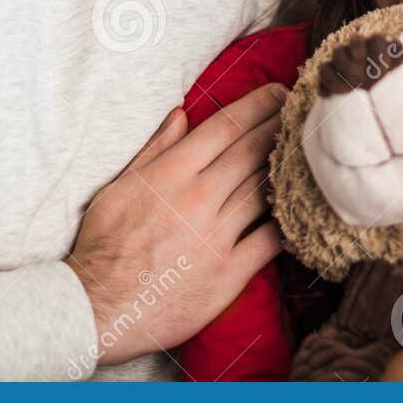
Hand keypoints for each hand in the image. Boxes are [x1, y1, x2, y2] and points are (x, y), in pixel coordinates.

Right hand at [66, 85, 286, 365]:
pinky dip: (286, 221)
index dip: (258, 104)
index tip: (277, 93)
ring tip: (304, 151)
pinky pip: (270, 240)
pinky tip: (299, 207)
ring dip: (287, 166)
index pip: (226, 126)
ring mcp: (217, 237)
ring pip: (265, 189)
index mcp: (171, 174)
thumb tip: (182, 115)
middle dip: (281, 125)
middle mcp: (198, 199)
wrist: (98, 310)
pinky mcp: (229, 273)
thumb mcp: (119, 188)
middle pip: (254, 151)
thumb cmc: (103, 246)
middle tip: (300, 112)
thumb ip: (155, 150)